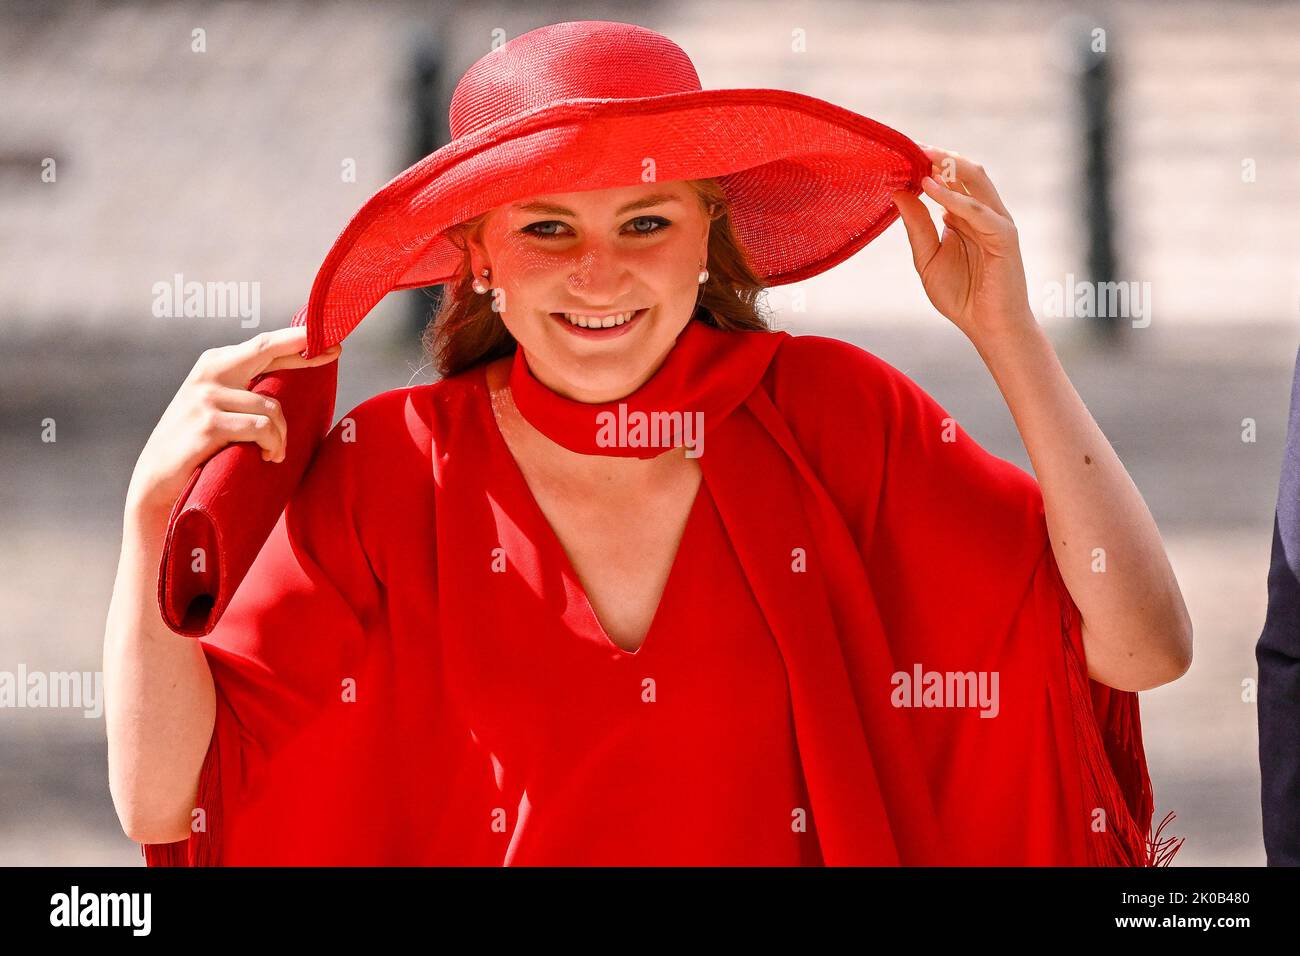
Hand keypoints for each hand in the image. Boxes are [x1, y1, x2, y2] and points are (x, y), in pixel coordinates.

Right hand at [126, 326, 341, 518]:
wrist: (157, 482)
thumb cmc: (197, 446)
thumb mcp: (221, 409)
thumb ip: (247, 391)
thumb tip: (290, 379)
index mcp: (215, 365)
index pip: (263, 347)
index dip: (298, 340)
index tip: (330, 339)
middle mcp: (209, 373)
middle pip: (266, 350)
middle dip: (304, 350)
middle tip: (335, 351)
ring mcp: (206, 396)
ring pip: (271, 407)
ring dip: (281, 437)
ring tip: (273, 454)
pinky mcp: (208, 423)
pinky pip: (260, 428)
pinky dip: (271, 445)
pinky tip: (266, 457)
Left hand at [891, 145, 1033, 342]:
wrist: (988, 327)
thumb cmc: (960, 296)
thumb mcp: (927, 257)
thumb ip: (916, 226)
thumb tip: (897, 192)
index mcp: (964, 216)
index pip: (949, 180)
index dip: (927, 166)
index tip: (900, 153)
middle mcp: (982, 213)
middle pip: (965, 172)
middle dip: (939, 157)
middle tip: (910, 146)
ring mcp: (996, 222)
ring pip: (976, 181)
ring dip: (949, 166)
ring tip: (922, 156)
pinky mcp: (1005, 236)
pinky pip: (978, 210)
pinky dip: (955, 197)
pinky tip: (930, 188)